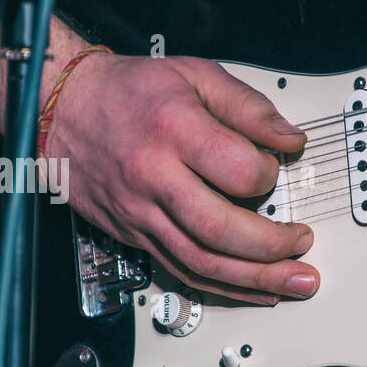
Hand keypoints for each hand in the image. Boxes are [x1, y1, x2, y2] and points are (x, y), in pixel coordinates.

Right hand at [46, 52, 318, 303]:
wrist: (63, 108)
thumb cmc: (130, 91)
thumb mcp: (195, 75)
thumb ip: (248, 106)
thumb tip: (290, 139)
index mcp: (174, 130)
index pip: (238, 170)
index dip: (270, 174)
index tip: (277, 169)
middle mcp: (154, 177)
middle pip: (220, 230)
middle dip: (273, 247)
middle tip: (303, 243)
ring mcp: (141, 212)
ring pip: (202, 262)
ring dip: (256, 281)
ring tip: (293, 283)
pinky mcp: (134, 235)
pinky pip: (182, 272)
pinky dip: (224, 288)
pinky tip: (254, 291)